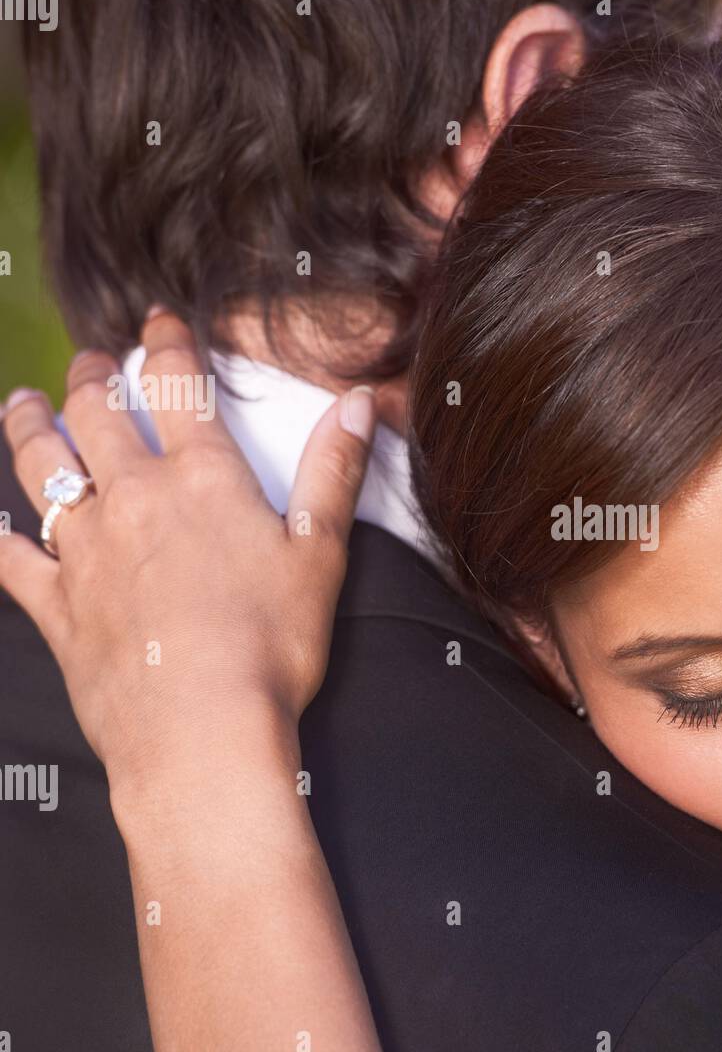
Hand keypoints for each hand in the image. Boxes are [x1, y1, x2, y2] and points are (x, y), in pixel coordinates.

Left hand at [0, 313, 375, 801]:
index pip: (177, 388)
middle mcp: (133, 500)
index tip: (158, 321)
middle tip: (89, 360)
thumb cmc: (271, 646)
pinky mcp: (57, 606)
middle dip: (90, 376)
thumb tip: (356, 403)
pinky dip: (0, 538)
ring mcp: (86, 551)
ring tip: (22, 404)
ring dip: (29, 428)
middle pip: (97, 415)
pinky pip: (12, 560)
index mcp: (202, 481)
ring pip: (42, 470)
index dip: (166, 345)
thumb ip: (333, 471)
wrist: (201, 730)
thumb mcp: (321, 553)